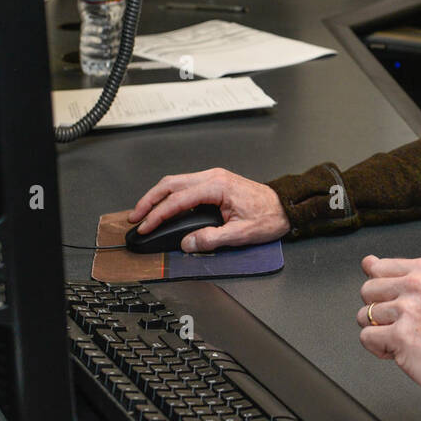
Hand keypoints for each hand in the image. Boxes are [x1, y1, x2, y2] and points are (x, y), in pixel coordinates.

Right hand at [128, 167, 289, 251]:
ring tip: (145, 213)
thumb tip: (188, 244)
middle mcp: (213, 177)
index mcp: (217, 186)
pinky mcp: (215, 183)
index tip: (145, 226)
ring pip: (176, 182)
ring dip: (158, 197)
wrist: (285, 207)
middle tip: (135, 217)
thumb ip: (212, 240)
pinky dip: (170, 195)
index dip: (158, 215)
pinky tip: (165, 207)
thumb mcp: (241, 234)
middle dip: (149, 200)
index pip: (178, 199)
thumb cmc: (269, 217)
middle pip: (171, 184)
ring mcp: (214, 178)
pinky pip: (186, 185)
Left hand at [356, 255, 420, 405]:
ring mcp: (408, 309)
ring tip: (406, 336)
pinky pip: (367, 337)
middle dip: (379, 310)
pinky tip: (402, 349)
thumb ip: (399, 276)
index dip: (383, 290)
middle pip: (367, 290)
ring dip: (379, 331)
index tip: (400, 302)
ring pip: (364, 315)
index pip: (378, 267)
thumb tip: (367, 261)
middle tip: (405, 323)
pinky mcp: (401, 335)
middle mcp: (417, 285)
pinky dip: (380, 348)